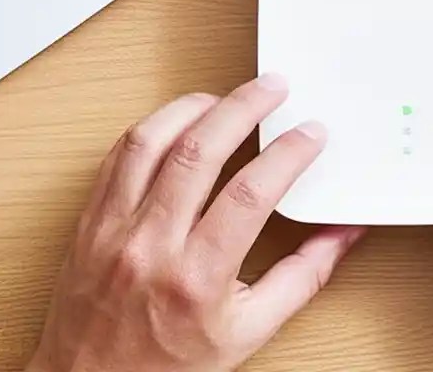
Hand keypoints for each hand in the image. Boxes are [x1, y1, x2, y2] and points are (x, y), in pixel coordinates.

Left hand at [28, 74, 364, 371]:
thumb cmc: (166, 367)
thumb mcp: (249, 333)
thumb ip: (301, 278)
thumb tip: (342, 235)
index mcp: (197, 278)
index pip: (251, 194)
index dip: (288, 154)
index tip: (310, 134)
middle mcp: (151, 246)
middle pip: (200, 151)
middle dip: (244, 107)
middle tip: (272, 88)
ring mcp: (114, 228)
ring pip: (151, 142)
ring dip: (193, 106)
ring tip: (224, 96)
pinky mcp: (90, 220)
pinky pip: (118, 155)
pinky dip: (151, 127)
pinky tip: (177, 120)